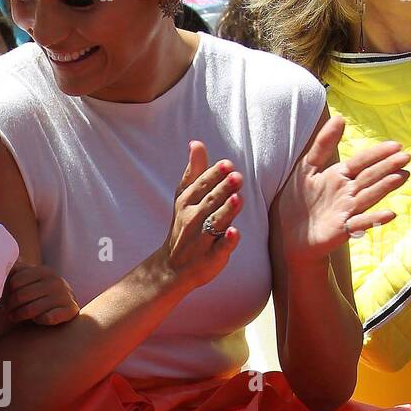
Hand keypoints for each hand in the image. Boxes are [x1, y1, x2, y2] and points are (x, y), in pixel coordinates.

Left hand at [5, 262, 79, 325]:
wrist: (65, 305)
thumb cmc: (40, 292)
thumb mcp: (29, 279)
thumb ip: (15, 271)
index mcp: (44, 271)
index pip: (15, 281)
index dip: (6, 291)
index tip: (3, 297)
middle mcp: (56, 281)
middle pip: (21, 296)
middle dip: (10, 305)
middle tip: (6, 310)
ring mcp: (65, 295)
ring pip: (32, 309)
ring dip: (18, 315)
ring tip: (13, 317)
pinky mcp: (71, 310)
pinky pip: (48, 318)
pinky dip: (38, 321)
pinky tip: (35, 320)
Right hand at [148, 141, 242, 292]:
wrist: (172, 267)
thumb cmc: (184, 226)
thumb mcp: (184, 197)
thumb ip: (194, 171)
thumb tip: (196, 143)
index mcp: (187, 203)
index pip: (202, 185)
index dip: (214, 175)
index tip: (227, 164)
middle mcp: (193, 219)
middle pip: (210, 202)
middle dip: (223, 189)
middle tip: (237, 176)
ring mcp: (202, 239)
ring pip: (216, 223)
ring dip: (226, 211)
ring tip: (237, 198)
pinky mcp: (211, 257)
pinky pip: (220, 249)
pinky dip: (227, 241)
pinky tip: (234, 232)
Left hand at [277, 115, 406, 264]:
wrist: (290, 235)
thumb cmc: (298, 201)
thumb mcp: (306, 169)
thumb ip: (322, 145)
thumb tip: (340, 117)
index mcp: (339, 176)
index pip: (362, 162)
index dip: (377, 154)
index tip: (396, 145)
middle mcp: (347, 192)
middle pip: (370, 177)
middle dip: (387, 167)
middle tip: (406, 157)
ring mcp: (347, 211)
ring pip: (368, 196)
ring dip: (384, 187)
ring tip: (401, 177)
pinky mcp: (342, 229)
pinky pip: (360, 223)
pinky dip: (373, 220)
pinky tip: (390, 214)